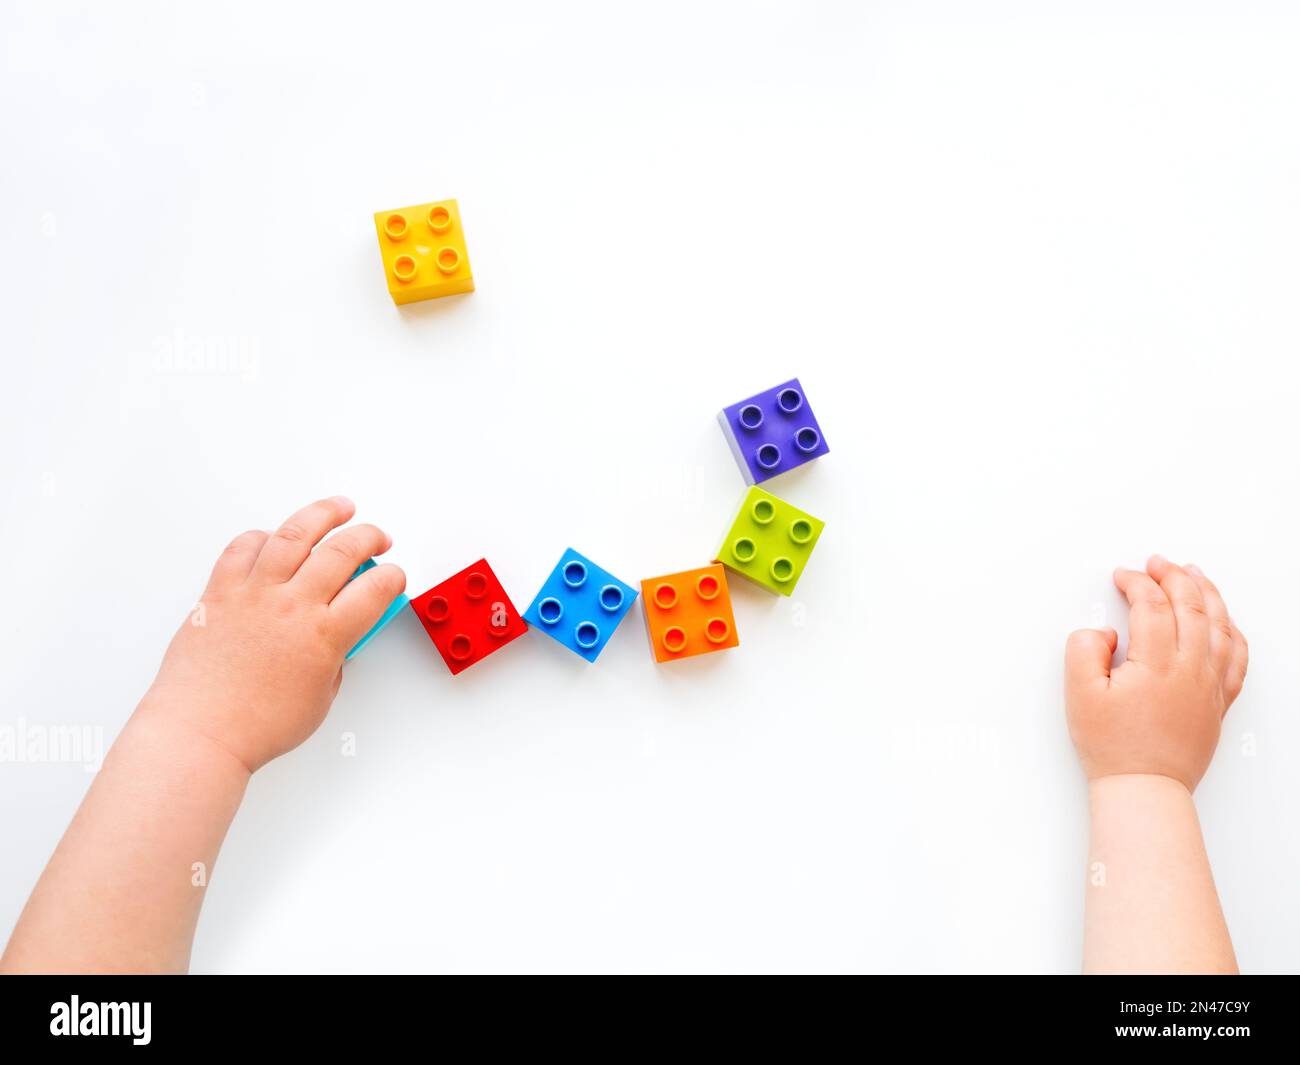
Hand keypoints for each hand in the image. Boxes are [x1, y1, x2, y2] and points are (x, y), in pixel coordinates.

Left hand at [137, 497, 405, 772]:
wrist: (200, 732)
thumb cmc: (256, 726)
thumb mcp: (320, 698)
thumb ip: (334, 659)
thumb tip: (337, 638)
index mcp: (324, 635)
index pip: (375, 589)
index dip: (393, 577)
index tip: (393, 577)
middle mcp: (292, 605)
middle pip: (343, 550)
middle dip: (369, 536)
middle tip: (377, 537)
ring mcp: (254, 593)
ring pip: (295, 534)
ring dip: (324, 514)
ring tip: (339, 508)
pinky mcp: (220, 592)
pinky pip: (243, 548)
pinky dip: (263, 537)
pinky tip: (275, 538)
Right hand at [1065, 556, 1247, 791]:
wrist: (1144, 788)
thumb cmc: (1113, 747)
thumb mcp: (1078, 694)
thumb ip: (1084, 650)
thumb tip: (1107, 633)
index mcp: (1157, 664)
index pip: (1152, 605)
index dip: (1136, 582)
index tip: (1122, 577)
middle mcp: (1190, 670)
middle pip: (1191, 605)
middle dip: (1173, 576)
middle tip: (1157, 564)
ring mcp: (1210, 685)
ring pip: (1220, 625)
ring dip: (1207, 593)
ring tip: (1194, 574)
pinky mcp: (1218, 702)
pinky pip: (1238, 657)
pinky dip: (1233, 631)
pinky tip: (1225, 622)